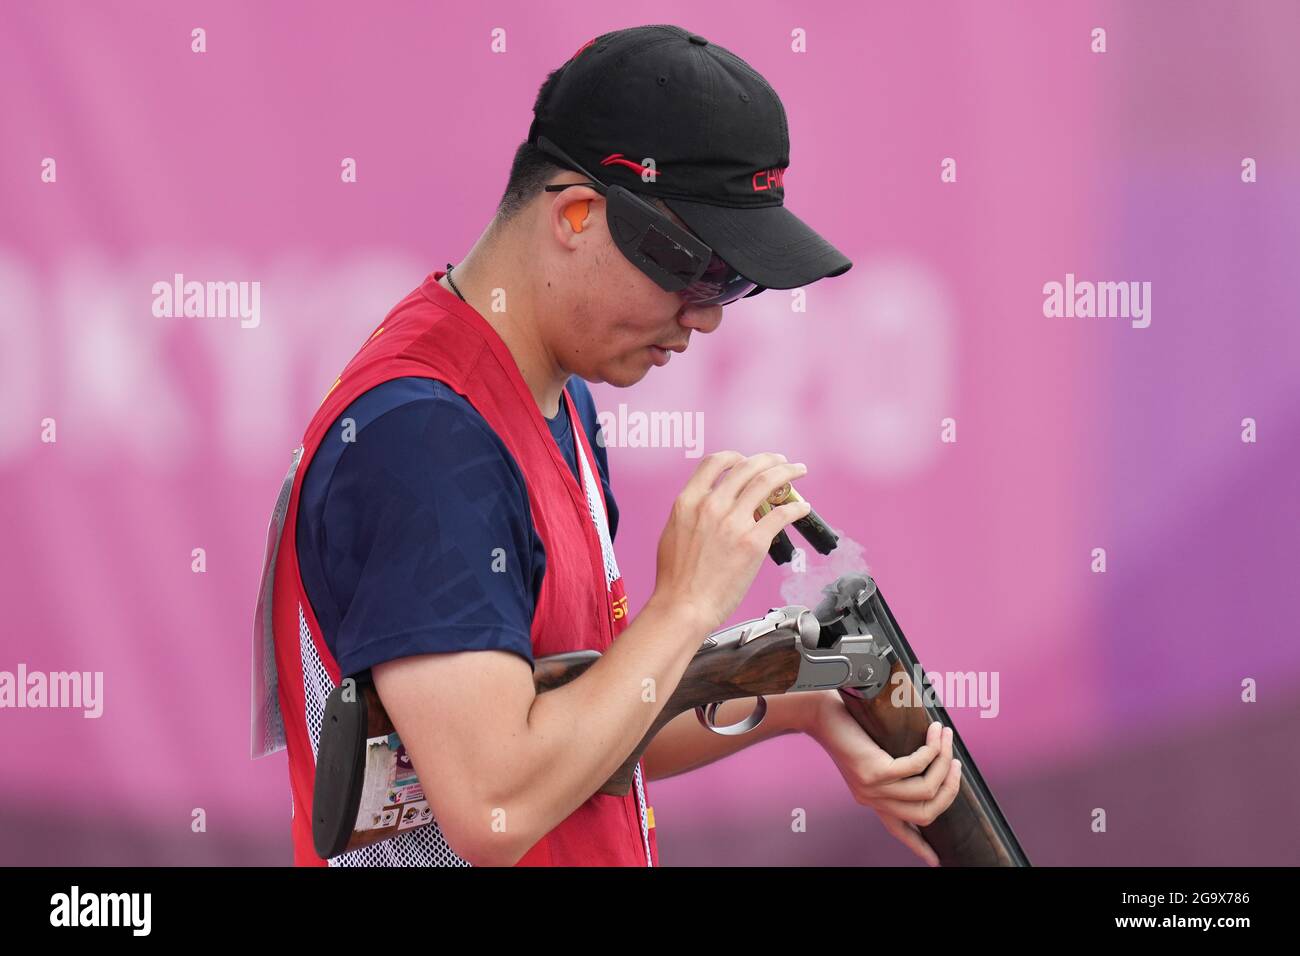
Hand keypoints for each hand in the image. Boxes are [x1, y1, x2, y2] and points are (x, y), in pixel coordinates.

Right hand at [650, 451, 810, 634]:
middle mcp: (712, 505)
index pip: (715, 462)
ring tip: (798, 471)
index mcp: (689, 501)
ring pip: (768, 482)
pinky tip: (802, 508)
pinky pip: (782, 514)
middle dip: (769, 460)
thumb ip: (692, 513)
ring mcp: (734, 522)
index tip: (745, 460)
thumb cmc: (676, 579)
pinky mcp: (753, 542)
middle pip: (747, 467)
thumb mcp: (673, 532)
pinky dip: (796, 507)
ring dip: (788, 472)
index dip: (734, 457)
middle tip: (780, 461)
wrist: (684, 606)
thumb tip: (708, 506)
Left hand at [806, 691, 961, 866]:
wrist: (818, 713)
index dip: (920, 847)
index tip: (936, 862)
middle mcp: (873, 799)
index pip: (899, 831)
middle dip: (949, 790)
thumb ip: (894, 765)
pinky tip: (934, 734)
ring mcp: (873, 788)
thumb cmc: (849, 727)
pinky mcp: (874, 771)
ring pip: (925, 789)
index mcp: (873, 800)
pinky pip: (915, 767)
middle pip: (925, 813)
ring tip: (947, 738)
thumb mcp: (873, 753)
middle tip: (957, 765)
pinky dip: (931, 751)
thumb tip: (931, 761)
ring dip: (944, 763)